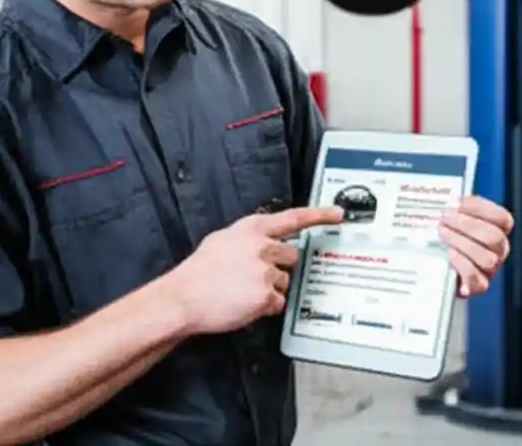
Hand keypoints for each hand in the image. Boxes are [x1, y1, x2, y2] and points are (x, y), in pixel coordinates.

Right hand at [162, 206, 343, 334]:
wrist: (183, 298)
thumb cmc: (198, 272)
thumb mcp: (221, 240)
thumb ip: (247, 238)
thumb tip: (264, 241)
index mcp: (250, 229)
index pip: (292, 218)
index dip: (318, 215)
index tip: (337, 214)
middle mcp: (261, 246)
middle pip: (291, 255)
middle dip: (278, 266)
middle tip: (252, 275)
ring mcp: (264, 271)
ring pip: (285, 281)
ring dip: (270, 289)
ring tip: (242, 291)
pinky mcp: (265, 295)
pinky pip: (278, 302)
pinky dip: (265, 307)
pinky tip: (244, 303)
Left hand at [439, 196, 513, 296]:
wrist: (437, 270)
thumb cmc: (448, 239)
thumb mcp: (453, 220)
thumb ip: (456, 209)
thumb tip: (447, 198)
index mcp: (497, 231)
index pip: (502, 218)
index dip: (480, 208)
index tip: (457, 202)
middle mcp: (498, 251)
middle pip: (494, 237)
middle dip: (467, 224)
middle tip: (445, 218)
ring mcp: (490, 270)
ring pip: (487, 258)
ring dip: (461, 242)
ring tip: (442, 233)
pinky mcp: (477, 286)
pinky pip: (476, 279)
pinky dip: (462, 265)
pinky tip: (449, 254)